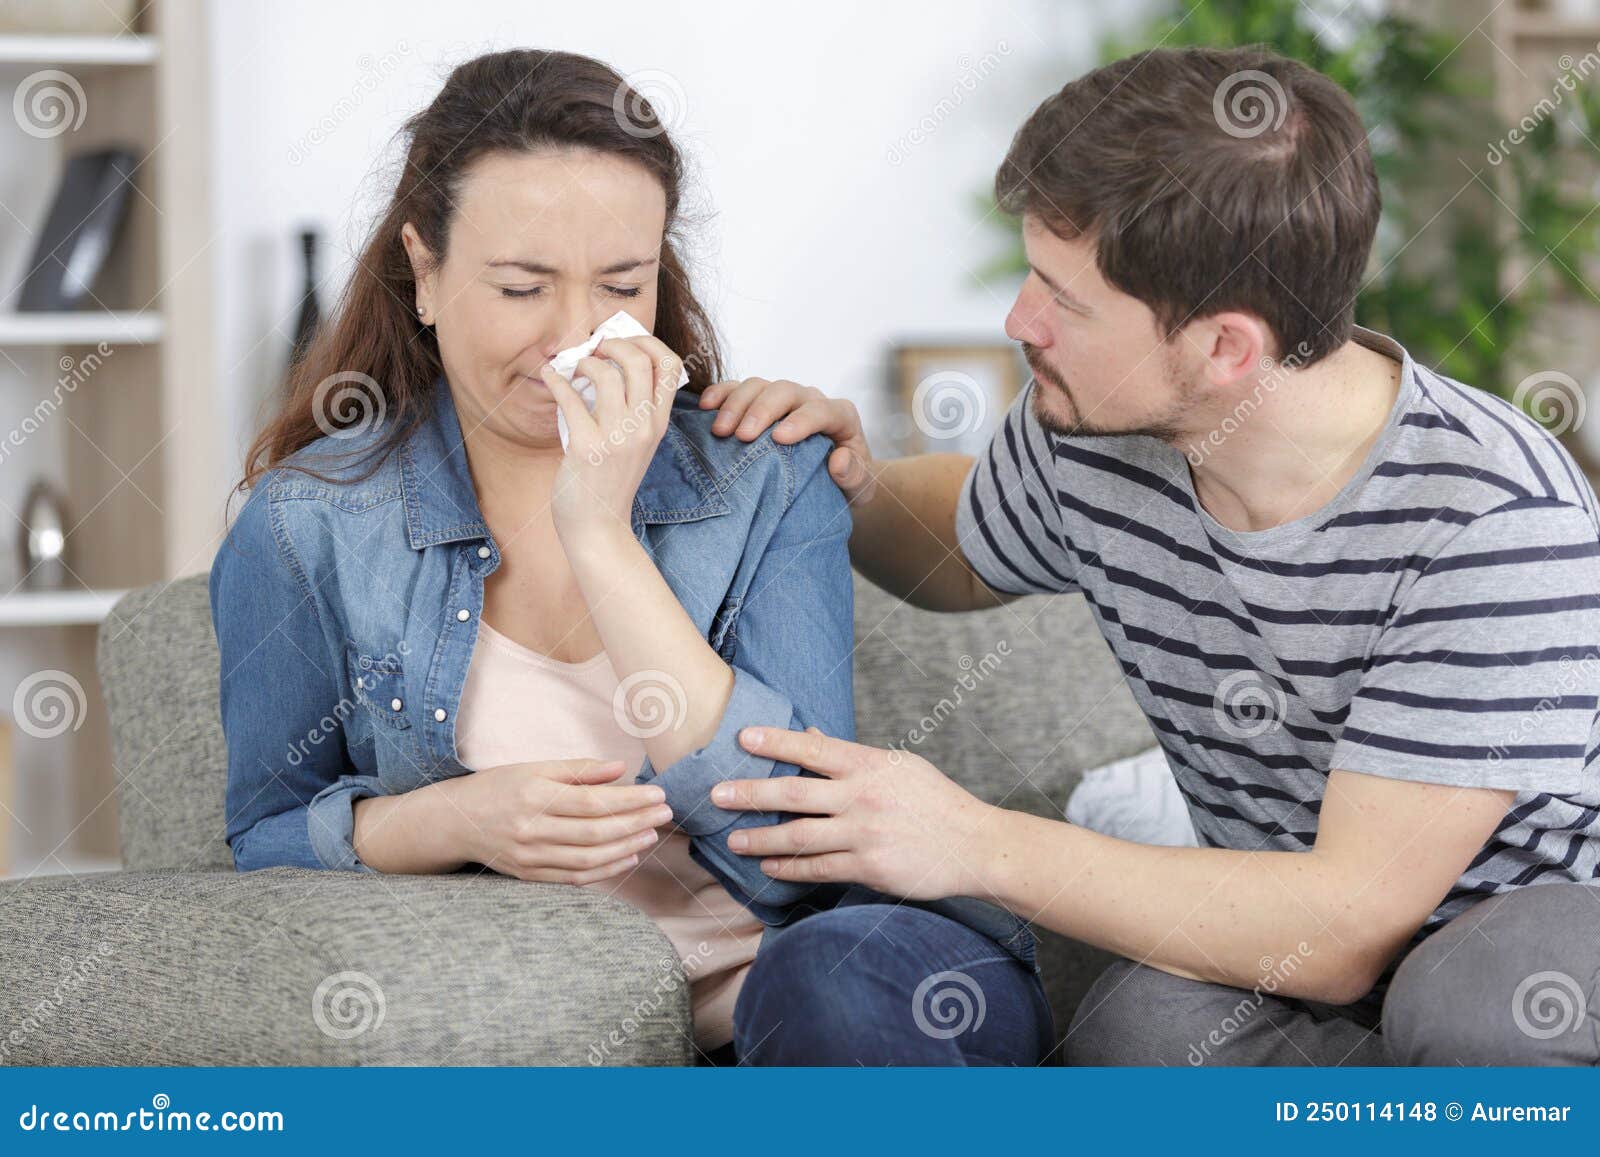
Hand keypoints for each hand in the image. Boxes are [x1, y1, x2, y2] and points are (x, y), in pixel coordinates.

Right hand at [450, 758, 672, 883]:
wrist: (456, 822)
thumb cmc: (499, 787)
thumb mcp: (534, 768)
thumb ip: (578, 769)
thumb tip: (620, 768)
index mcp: (534, 796)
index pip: (592, 801)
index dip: (630, 800)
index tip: (658, 794)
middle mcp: (532, 830)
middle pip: (595, 832)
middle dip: (636, 823)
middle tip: (665, 814)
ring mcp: (530, 857)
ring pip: (589, 858)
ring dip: (626, 848)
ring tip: (651, 835)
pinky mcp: (530, 876)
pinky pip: (575, 878)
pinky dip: (605, 870)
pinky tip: (628, 858)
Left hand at [541, 335, 683, 542]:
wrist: (598, 527)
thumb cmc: (610, 481)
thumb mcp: (636, 443)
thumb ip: (633, 409)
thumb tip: (607, 363)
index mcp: (658, 423)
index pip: (669, 364)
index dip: (646, 342)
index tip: (623, 342)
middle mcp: (644, 427)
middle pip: (640, 360)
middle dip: (613, 343)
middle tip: (594, 350)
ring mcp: (617, 438)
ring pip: (606, 374)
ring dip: (583, 361)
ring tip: (573, 368)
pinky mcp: (587, 448)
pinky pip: (570, 398)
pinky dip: (556, 380)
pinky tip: (550, 378)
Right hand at [699, 378, 877, 504]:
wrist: (832, 480)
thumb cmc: (845, 484)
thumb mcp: (860, 489)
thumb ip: (856, 476)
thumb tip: (839, 460)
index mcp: (839, 416)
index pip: (821, 410)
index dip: (801, 421)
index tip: (779, 438)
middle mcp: (810, 399)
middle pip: (785, 391)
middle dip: (761, 411)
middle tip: (741, 437)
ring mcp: (783, 399)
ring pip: (758, 385)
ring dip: (736, 404)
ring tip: (719, 431)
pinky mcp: (759, 402)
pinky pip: (737, 388)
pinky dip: (721, 394)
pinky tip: (706, 408)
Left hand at [709, 726, 997, 899]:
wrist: (974, 845)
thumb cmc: (935, 801)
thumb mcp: (898, 766)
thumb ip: (851, 754)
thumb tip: (809, 731)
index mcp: (870, 764)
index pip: (813, 747)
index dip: (775, 741)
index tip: (741, 737)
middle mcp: (863, 796)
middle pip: (794, 793)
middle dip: (751, 793)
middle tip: (717, 794)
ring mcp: (865, 833)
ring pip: (799, 835)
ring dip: (761, 839)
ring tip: (733, 839)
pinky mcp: (869, 867)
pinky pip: (819, 868)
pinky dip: (789, 868)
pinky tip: (768, 867)